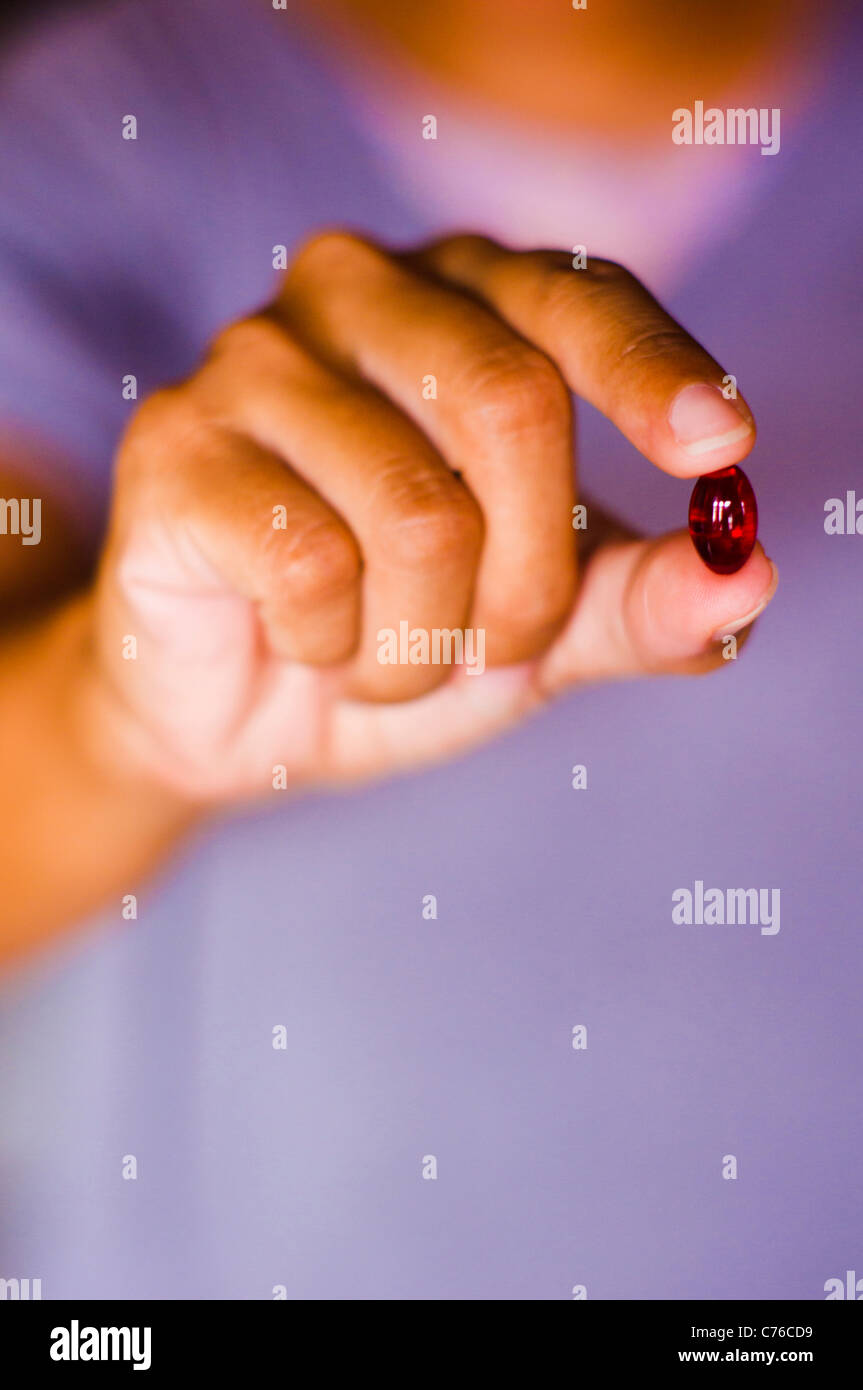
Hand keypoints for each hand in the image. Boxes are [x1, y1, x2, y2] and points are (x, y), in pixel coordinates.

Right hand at [86, 233, 776, 799]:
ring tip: (380, 657)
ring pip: (418, 512)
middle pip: (512, 404)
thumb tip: (746, 577)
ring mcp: (253, 357)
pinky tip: (299, 642)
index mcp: (462, 300)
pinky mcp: (175, 443)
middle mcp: (357, 292)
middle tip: (493, 649)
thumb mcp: (541, 626)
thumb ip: (637, 600)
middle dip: (530, 581)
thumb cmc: (398, 635)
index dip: (655, 372)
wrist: (244, 714)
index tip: (722, 444)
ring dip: (425, 641)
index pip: (580, 300)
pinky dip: (334, 647)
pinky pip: (312, 562)